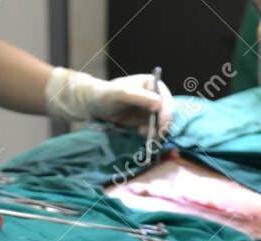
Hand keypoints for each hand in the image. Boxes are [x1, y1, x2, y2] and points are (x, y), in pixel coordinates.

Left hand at [45, 68, 174, 135]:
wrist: (94, 105)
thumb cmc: (106, 94)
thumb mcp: (122, 94)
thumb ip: (139, 97)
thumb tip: (159, 104)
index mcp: (153, 85)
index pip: (166, 100)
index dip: (166, 113)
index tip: (162, 125)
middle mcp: (155, 97)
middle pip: (166, 114)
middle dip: (162, 126)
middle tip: (156, 137)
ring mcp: (151, 111)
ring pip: (160, 125)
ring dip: (157, 133)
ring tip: (146, 136)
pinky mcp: (145, 122)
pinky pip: (152, 131)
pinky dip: (150, 136)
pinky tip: (140, 134)